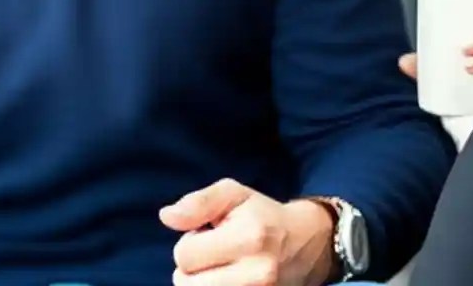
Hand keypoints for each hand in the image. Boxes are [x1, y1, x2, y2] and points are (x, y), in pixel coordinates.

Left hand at [160, 179, 334, 285]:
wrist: (306, 244)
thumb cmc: (262, 216)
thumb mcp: (234, 195)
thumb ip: (198, 202)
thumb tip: (166, 217)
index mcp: (249, 238)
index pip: (184, 256)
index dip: (190, 242)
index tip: (210, 235)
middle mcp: (257, 273)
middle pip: (187, 284)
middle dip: (192, 268)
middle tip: (216, 254)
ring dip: (201, 283)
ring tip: (222, 267)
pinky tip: (227, 279)